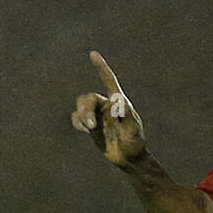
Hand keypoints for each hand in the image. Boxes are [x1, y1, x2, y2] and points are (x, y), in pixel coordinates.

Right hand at [72, 51, 145, 166]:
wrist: (129, 159)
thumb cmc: (135, 144)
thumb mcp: (133, 131)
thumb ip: (127, 115)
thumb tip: (117, 99)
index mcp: (119, 103)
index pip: (109, 81)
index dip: (101, 67)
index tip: (93, 54)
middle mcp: (107, 106)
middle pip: (89, 98)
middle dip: (86, 110)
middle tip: (91, 126)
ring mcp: (98, 115)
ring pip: (81, 106)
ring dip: (82, 116)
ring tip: (89, 129)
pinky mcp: (91, 125)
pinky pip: (77, 118)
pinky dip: (78, 123)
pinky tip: (85, 131)